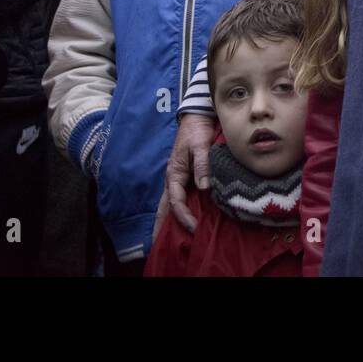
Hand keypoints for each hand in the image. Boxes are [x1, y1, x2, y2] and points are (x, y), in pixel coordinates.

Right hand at [160, 113, 214, 234]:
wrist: (197, 116)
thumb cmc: (197, 130)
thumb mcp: (201, 146)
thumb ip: (202, 165)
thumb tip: (204, 187)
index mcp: (174, 173)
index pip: (176, 201)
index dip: (184, 216)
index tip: (194, 227)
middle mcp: (173, 178)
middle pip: (166, 207)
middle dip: (162, 226)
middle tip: (158, 245)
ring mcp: (177, 178)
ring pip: (170, 203)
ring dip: (170, 219)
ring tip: (168, 238)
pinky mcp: (185, 175)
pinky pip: (179, 197)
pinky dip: (178, 209)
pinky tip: (183, 218)